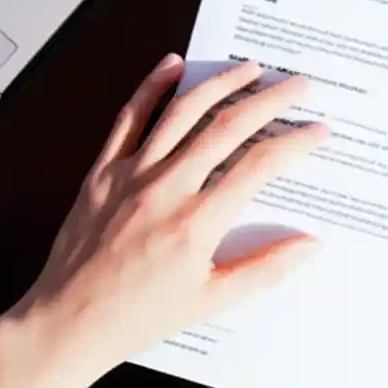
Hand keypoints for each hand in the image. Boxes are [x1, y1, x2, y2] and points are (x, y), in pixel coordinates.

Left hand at [3, 54, 327, 378]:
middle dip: (270, 100)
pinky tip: (173, 65)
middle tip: (297, 85)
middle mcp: (167, 189)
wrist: (69, 321)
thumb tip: (311, 243)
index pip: (259, 166)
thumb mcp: (212, 301)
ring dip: (220, 83)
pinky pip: (129, 118)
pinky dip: (151, 87)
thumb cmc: (140, 317)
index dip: (295, 143)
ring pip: (182, 112)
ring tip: (249, 68)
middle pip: (229, 127)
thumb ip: (266, 268)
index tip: (317, 130)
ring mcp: (131, 175)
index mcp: (197, 224)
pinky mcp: (103, 171)